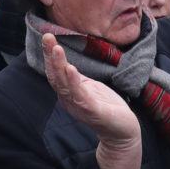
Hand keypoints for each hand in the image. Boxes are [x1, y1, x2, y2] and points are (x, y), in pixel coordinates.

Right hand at [41, 34, 142, 168]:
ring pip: (64, 84)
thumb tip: (66, 64)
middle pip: (55, 76)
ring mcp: (79, 106)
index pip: (54, 72)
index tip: (47, 36)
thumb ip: (77, 78)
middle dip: (50, 56)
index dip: (49, 55)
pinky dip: (74, 82)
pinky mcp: (92, 111)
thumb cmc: (106, 107)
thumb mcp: (89, 88)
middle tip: (47, 36)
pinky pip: (80, 95)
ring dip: (59, 66)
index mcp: (68, 93)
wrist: (122, 131)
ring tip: (57, 49)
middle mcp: (69, 100)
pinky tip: (70, 69)